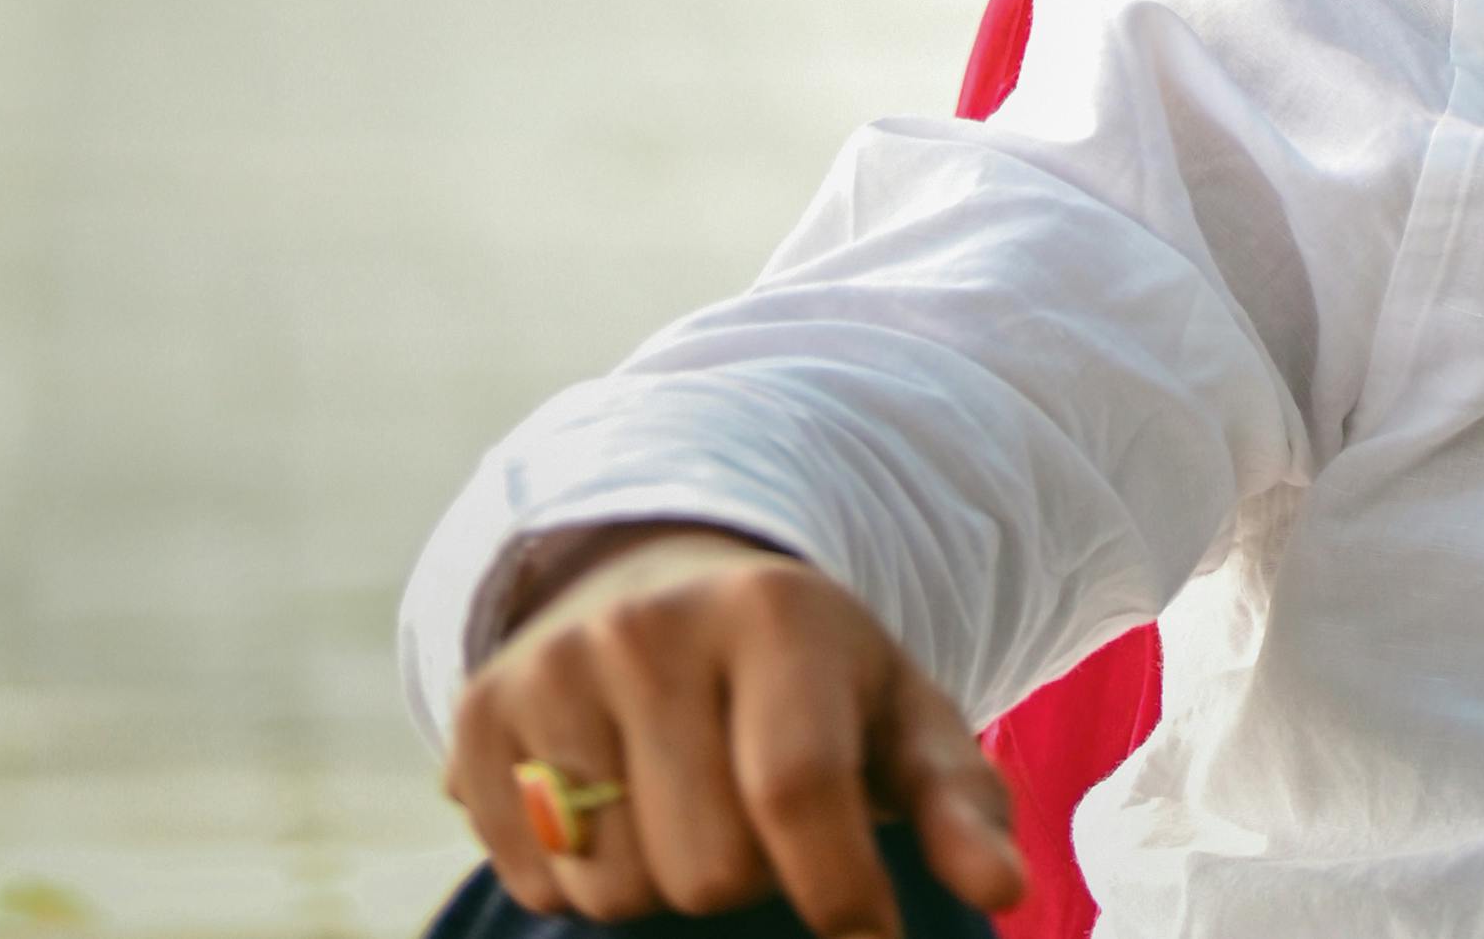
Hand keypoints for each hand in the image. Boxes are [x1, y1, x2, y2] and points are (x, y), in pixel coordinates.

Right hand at [448, 528, 1014, 937]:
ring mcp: (555, 666)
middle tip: (755, 822)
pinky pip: (537, 883)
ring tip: (683, 808)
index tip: (867, 931)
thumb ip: (957, 802)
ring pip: (617, 888)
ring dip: (662, 885)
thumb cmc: (805, 676)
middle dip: (747, 884)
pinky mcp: (479, 717)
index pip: (799, 791)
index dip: (839, 893)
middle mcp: (652, 625)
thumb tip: (1004, 890)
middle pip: (708, 867)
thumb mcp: (893, 713)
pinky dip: (582, 881)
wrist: (662, 580)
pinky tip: (611, 806)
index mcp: (773, 611)